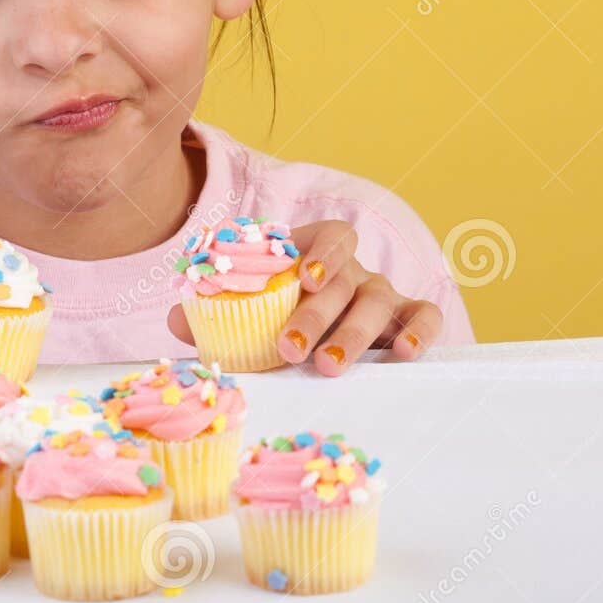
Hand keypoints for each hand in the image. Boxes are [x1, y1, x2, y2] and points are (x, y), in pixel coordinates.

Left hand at [166, 219, 442, 375]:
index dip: (322, 252)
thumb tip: (176, 320)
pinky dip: (419, 331)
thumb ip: (212, 316)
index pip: (332, 235)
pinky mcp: (408, 321)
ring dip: (353, 334)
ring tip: (328, 367)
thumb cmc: (276, 325)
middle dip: (318, 314)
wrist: (317, 347)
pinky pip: (425, 315)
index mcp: (315, 257)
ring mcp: (384, 295)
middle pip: (345, 280)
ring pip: (379, 302)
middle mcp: (353, 272)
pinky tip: (401, 353)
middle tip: (290, 348)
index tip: (300, 278)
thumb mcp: (244, 318)